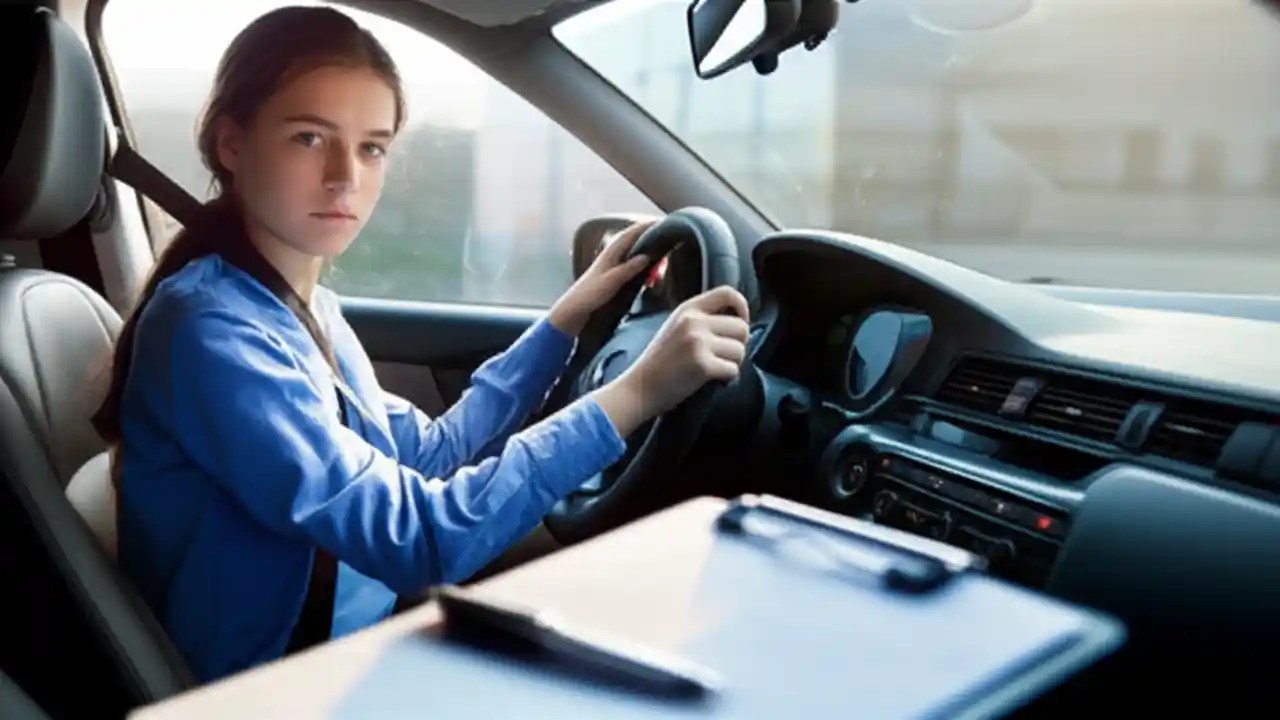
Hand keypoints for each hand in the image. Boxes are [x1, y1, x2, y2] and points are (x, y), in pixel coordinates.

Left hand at [548, 220, 655, 336]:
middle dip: (654, 245)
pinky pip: (635, 265)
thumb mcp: (613, 280)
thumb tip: (647, 256)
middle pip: (638, 241)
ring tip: (660, 270)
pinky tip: (650, 279)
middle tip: (666, 255)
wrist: (577, 307)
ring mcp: (615, 262)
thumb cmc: (591, 293)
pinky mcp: (616, 273)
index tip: (665, 224)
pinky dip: (645, 269)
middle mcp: (615, 253)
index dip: (649, 225)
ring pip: (638, 254)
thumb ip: (630, 268)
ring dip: (651, 260)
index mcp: (613, 250)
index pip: (633, 231)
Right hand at [593, 286, 749, 436]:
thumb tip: (736, 321)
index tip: (740, 323)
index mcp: (688, 309)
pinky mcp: (702, 365)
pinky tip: (711, 380)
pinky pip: (733, 370)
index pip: (728, 293)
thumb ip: (701, 319)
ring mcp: (698, 342)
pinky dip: (727, 378)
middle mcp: (693, 321)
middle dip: (738, 345)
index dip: (742, 307)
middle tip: (724, 356)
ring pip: (740, 350)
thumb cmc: (659, 362)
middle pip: (741, 327)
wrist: (639, 388)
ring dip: (733, 363)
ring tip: (715, 369)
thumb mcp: (675, 327)